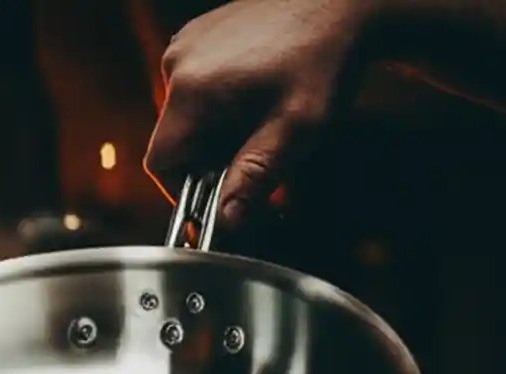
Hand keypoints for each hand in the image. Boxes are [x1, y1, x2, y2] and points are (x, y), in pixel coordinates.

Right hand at [144, 0, 377, 229]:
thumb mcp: (296, 130)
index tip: (221, 203)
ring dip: (222, 136)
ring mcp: (188, 44)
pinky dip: (223, 107)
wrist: (344, 3)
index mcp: (192, 89)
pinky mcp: (201, 34)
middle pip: (177, 140)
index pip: (161, 163)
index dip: (186, 193)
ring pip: (189, 116)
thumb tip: (226, 220)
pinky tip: (260, 100)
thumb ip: (256, 176)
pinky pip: (198, 87)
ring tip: (268, 128)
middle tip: (262, 167)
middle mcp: (179, 63)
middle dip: (215, 163)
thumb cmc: (325, 60)